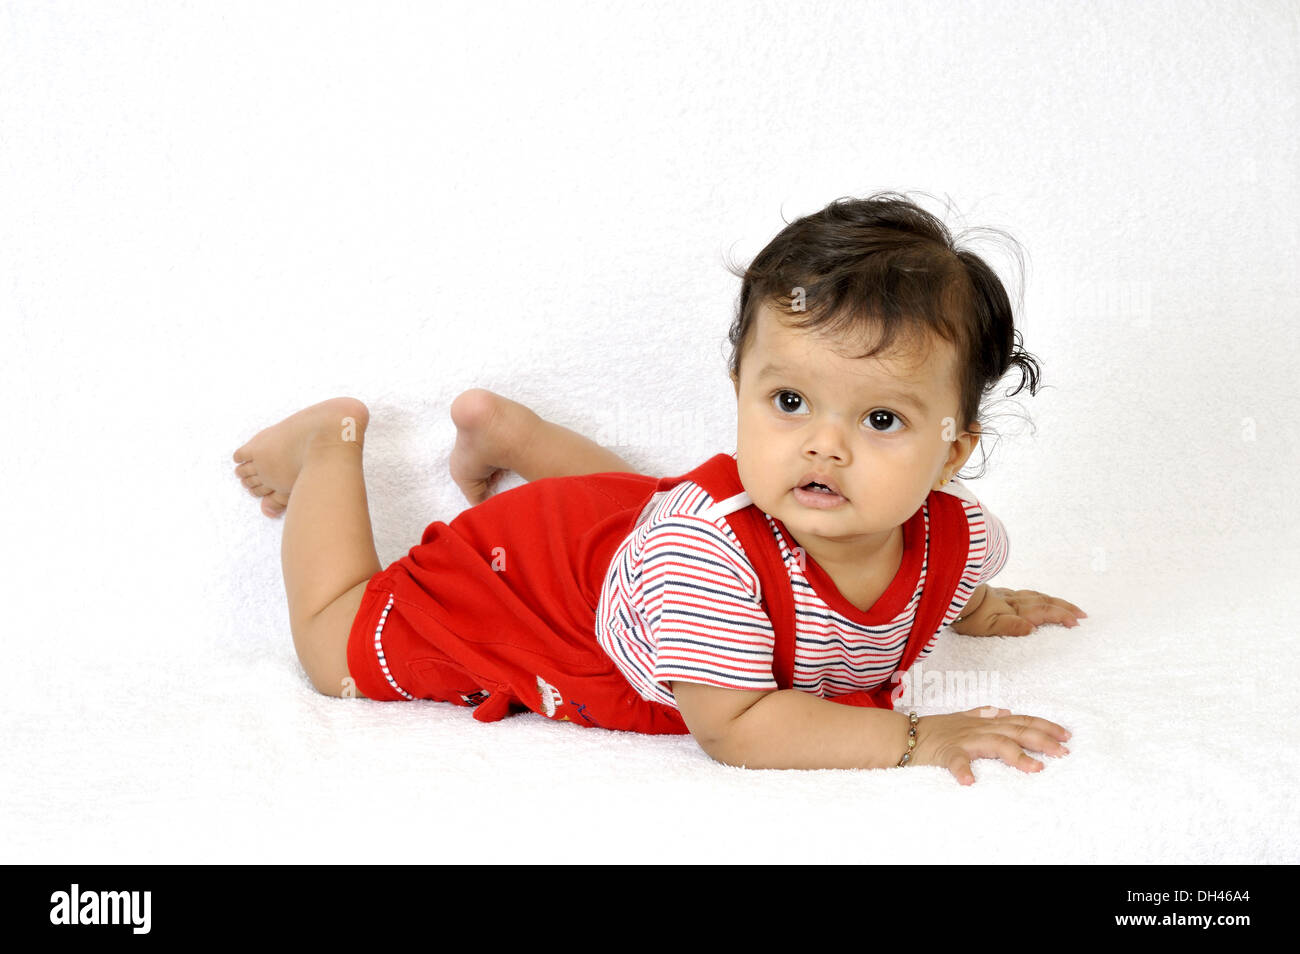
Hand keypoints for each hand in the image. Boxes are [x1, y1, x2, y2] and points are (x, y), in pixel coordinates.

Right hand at [910, 706, 1070, 784]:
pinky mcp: (946, 752)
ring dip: (1017, 756)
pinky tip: (970, 782)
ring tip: (1035, 768)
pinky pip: (956, 762)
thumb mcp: (962, 717)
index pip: (1020, 720)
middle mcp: (979, 728)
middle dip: (1042, 740)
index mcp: (984, 722)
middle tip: (1064, 752)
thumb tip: (1004, 710)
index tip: (1065, 734)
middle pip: (1016, 731)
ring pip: (995, 744)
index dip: (1044, 726)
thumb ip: (983, 714)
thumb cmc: (934, 730)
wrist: (905, 735)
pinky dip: (963, 771)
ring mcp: (964, 739)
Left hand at [951, 585, 1085, 636]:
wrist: (948, 596)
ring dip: (1054, 601)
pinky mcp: (998, 594)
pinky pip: (1025, 594)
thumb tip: (1033, 628)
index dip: (1061, 616)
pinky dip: (1038, 596)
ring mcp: (1005, 596)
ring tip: (1067, 607)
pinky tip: (1037, 598)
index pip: (1043, 611)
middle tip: (1082, 615)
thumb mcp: (986, 626)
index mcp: (1012, 610)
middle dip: (1064, 608)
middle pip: (1044, 602)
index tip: (1077, 623)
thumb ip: (1010, 626)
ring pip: (1036, 596)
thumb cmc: (965, 615)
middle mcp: (1012, 601)